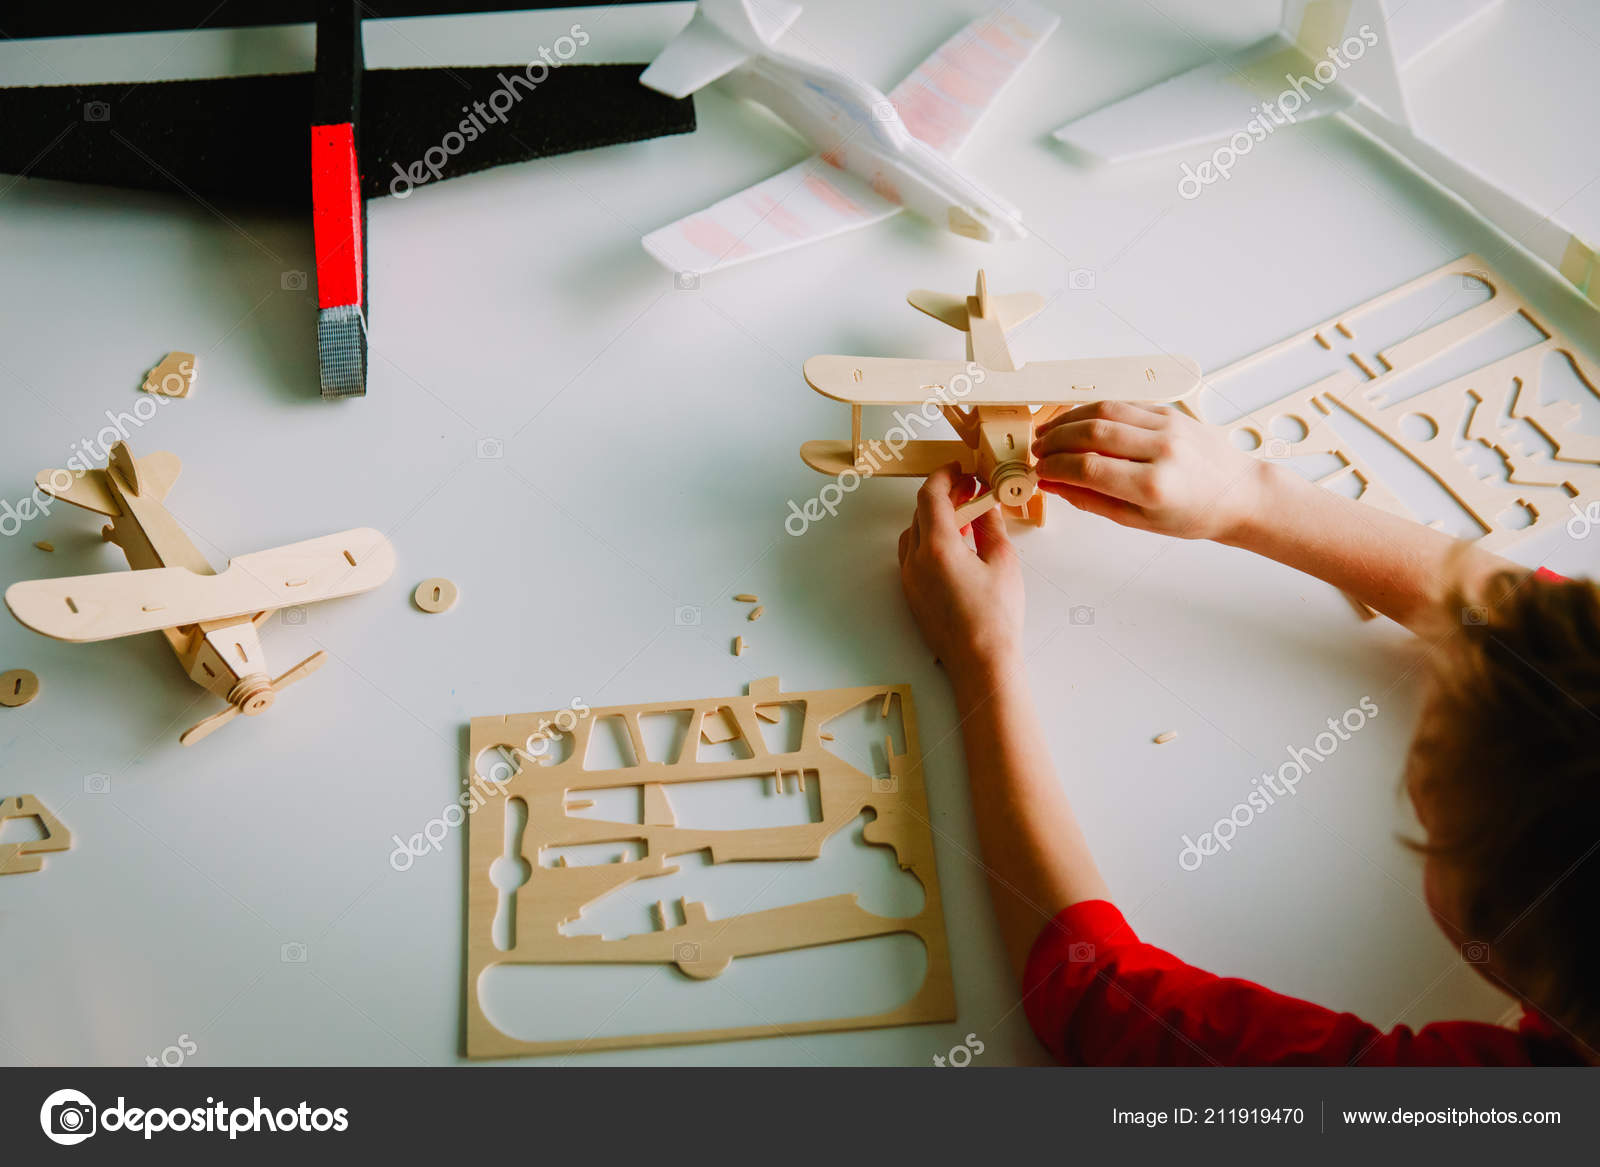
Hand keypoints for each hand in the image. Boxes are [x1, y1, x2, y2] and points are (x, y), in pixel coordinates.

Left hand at [898, 465, 1023, 688]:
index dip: (944, 476)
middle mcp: (916, 560)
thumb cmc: (995, 618)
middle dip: (943, 496)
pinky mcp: (911, 595)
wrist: (980, 663)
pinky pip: (913, 556)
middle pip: (920, 513)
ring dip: (934, 519)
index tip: (957, 469)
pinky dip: (929, 541)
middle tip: (969, 490)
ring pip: (913, 534)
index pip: (931, 496)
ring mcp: (910, 579)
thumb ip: (991, 526)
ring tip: (964, 518)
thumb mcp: (1002, 563)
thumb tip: (987, 504)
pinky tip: (954, 546)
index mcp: (938, 547)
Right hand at [1029, 401, 1273, 541]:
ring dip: (1069, 420)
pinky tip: (1078, 423)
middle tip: (1038, 451)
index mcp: (1154, 486)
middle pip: (1092, 433)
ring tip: (1050, 434)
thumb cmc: (1194, 513)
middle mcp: (1162, 450)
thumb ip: (1092, 500)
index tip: (1040, 472)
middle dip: (1056, 440)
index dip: (1055, 468)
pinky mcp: (1170, 412)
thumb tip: (1055, 485)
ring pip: (1105, 410)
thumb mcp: (1138, 521)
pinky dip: (1094, 411)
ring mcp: (1168, 426)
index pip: (1088, 468)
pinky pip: (1123, 404)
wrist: (1238, 494)